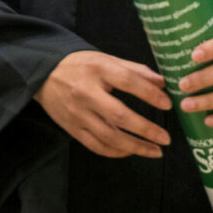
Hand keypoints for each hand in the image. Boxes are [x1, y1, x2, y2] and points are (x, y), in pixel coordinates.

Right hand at [34, 50, 171, 158]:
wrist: (44, 74)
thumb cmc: (81, 65)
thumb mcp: (107, 59)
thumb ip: (136, 70)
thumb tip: (163, 83)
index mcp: (98, 70)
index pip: (128, 82)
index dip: (150, 94)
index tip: (168, 105)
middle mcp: (86, 93)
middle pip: (119, 115)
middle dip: (145, 129)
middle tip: (165, 138)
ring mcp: (77, 114)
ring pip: (108, 136)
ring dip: (134, 147)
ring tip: (155, 151)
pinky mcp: (71, 128)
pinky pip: (95, 145)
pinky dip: (115, 152)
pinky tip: (131, 151)